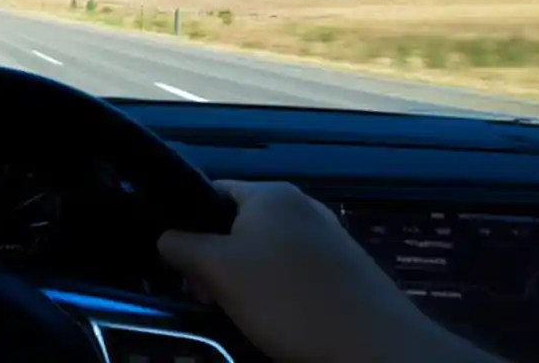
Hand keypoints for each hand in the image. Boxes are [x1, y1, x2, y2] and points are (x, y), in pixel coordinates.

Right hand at [158, 181, 497, 362]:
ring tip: (236, 310)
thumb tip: (165, 238)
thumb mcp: (218, 271)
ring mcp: (329, 237)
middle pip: (239, 224)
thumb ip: (181, 247)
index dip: (187, 223)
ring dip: (244, 278)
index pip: (212, 191)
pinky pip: (295, 271)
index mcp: (271, 193)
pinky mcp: (345, 270)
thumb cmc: (287, 299)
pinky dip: (276, 290)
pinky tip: (274, 318)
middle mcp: (302, 205)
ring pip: (266, 251)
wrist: (374, 347)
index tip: (176, 262)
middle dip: (215, 258)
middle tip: (202, 294)